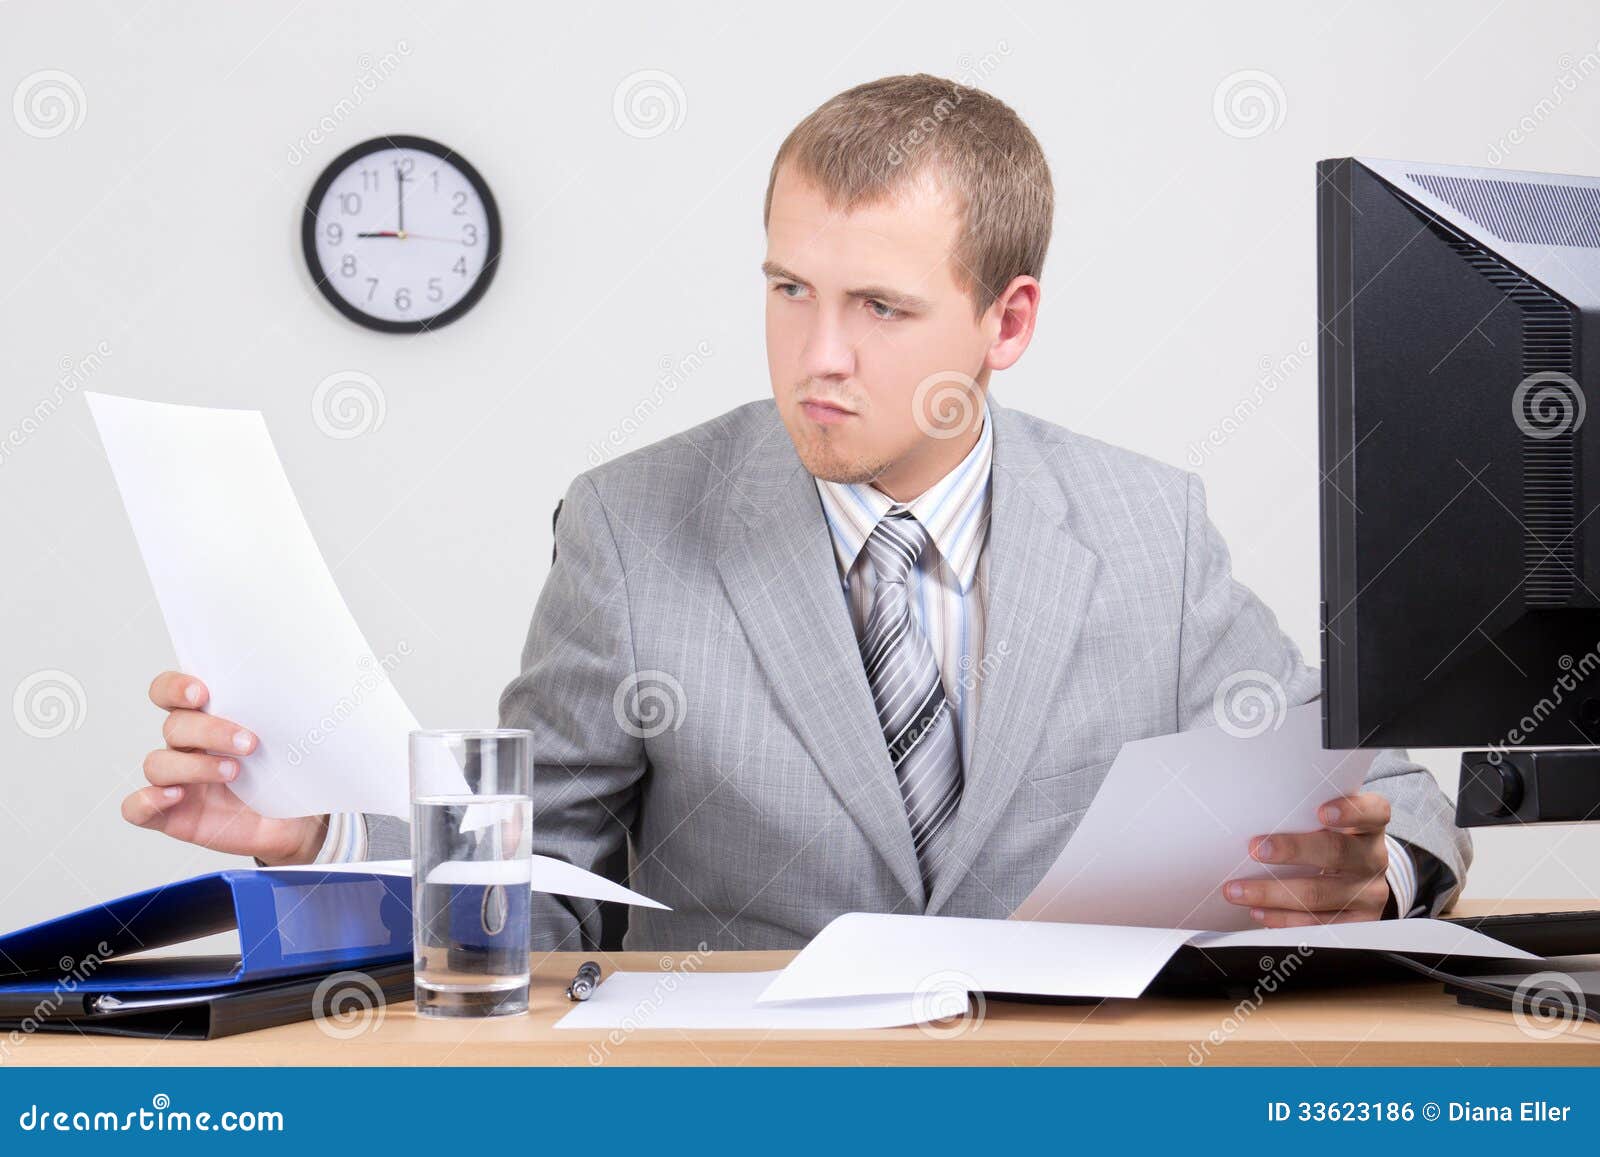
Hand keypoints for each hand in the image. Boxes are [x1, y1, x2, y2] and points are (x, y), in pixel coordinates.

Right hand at [122, 672, 327, 864]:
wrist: (298, 822)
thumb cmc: (289, 773)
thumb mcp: (290, 739)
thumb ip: (282, 713)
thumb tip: (305, 685)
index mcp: (207, 717)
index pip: (170, 691)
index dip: (174, 687)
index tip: (200, 693)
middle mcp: (187, 745)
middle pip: (174, 726)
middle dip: (210, 731)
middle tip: (249, 743)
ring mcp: (178, 780)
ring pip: (158, 763)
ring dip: (194, 766)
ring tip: (234, 773)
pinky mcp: (173, 814)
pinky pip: (137, 807)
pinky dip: (147, 800)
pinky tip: (176, 797)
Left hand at [1221, 792, 1391, 926]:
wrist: (1357, 883)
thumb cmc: (1330, 843)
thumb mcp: (1328, 827)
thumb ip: (1303, 818)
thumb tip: (1250, 814)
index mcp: (1369, 826)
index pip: (1373, 812)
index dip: (1350, 811)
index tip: (1322, 812)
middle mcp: (1373, 858)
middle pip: (1337, 852)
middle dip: (1293, 850)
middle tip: (1255, 849)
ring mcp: (1369, 893)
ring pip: (1320, 894)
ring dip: (1272, 893)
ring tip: (1238, 890)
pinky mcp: (1359, 923)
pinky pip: (1317, 924)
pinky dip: (1283, 919)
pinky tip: (1259, 911)